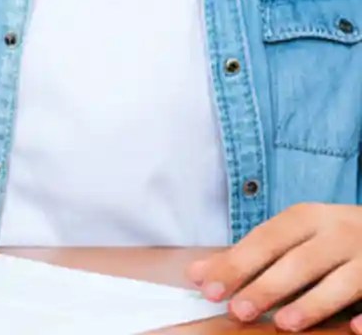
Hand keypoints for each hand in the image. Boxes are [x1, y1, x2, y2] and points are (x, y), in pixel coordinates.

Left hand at [187, 203, 361, 332]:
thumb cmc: (328, 237)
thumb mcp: (291, 236)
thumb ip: (246, 257)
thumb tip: (196, 275)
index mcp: (308, 218)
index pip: (266, 240)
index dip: (237, 265)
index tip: (209, 290)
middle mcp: (339, 232)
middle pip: (301, 262)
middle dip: (269, 287)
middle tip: (239, 311)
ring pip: (345, 281)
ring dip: (315, 302)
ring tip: (286, 323)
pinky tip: (356, 329)